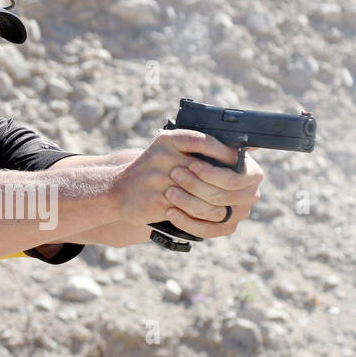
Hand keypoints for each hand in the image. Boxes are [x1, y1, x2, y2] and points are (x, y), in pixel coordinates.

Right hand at [112, 129, 251, 230]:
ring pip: (202, 195)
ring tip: (225, 207)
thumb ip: (196, 148)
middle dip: (226, 186)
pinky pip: (189, 211)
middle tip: (238, 192)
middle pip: (208, 172)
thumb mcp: (168, 150)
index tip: (238, 162)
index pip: (206, 142)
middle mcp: (164, 156)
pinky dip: (200, 216)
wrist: (116, 190)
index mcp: (169, 139)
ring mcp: (159, 180)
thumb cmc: (151, 170)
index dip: (226, 154)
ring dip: (215, 204)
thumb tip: (238, 154)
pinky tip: (208, 217)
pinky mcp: (157, 201)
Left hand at [162, 149, 262, 239]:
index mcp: (253, 174)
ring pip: (213, 213)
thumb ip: (216, 144)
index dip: (212, 173)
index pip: (235, 179)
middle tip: (174, 174)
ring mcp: (239, 214)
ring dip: (188, 202)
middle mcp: (250, 195)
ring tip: (169, 192)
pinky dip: (187, 222)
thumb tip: (225, 144)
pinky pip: (207, 230)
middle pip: (222, 196)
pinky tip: (171, 212)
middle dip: (195, 185)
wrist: (191, 180)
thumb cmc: (200, 158)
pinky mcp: (226, 228)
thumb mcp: (209, 147)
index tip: (192, 164)